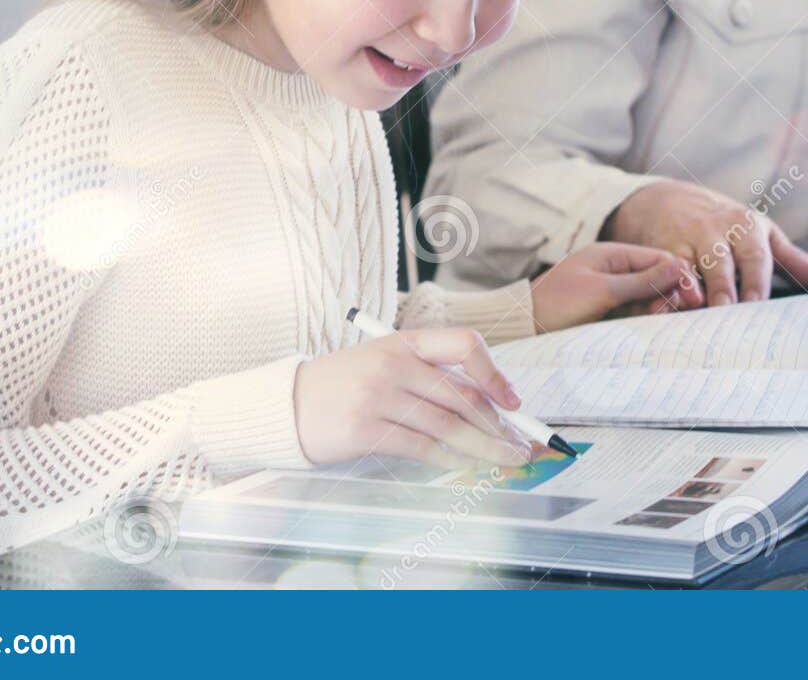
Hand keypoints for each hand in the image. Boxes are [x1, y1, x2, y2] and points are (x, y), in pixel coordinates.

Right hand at [292, 329, 531, 470]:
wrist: (286, 405)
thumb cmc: (343, 387)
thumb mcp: (384, 363)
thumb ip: (428, 377)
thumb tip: (487, 408)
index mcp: (404, 340)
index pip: (464, 344)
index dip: (495, 373)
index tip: (513, 401)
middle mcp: (394, 363)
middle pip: (462, 395)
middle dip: (499, 424)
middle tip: (521, 444)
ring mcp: (379, 396)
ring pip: (448, 425)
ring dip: (485, 447)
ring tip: (507, 460)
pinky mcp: (366, 429)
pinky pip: (422, 447)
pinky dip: (451, 460)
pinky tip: (469, 467)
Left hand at [530, 241, 698, 332]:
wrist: (524, 330)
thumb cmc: (557, 304)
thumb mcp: (603, 290)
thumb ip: (642, 279)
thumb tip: (679, 265)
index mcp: (611, 254)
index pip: (658, 258)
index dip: (679, 275)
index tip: (695, 297)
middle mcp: (614, 270)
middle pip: (656, 279)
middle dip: (668, 294)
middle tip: (672, 312)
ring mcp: (611, 292)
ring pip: (647, 298)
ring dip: (657, 309)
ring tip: (656, 320)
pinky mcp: (607, 313)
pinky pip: (634, 314)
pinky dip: (644, 320)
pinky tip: (649, 329)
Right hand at [603, 180, 807, 306]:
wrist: (666, 200)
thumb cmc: (724, 223)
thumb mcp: (760, 232)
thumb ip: (793, 259)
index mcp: (747, 228)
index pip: (755, 256)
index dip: (755, 281)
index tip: (758, 304)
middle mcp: (716, 232)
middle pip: (721, 263)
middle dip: (723, 288)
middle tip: (726, 313)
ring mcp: (685, 241)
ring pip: (688, 268)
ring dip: (691, 289)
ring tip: (695, 309)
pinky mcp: (658, 251)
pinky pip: (662, 274)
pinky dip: (664, 290)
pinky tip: (665, 307)